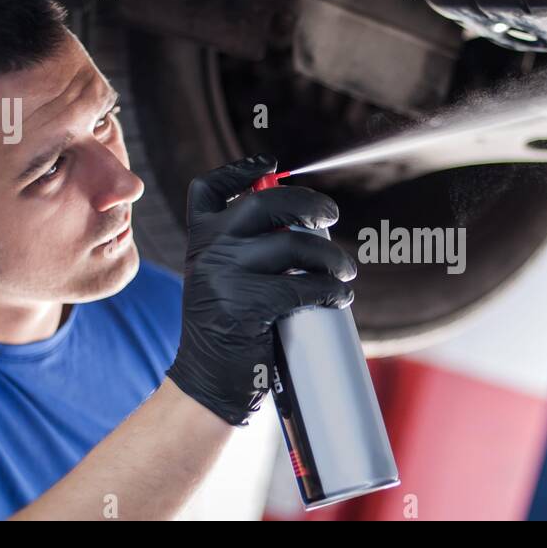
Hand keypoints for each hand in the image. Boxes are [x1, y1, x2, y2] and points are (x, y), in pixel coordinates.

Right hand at [166, 155, 355, 425]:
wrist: (206, 384)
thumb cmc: (227, 331)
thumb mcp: (221, 281)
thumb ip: (246, 250)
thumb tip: (304, 223)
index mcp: (199, 240)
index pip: (211, 188)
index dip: (241, 169)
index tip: (272, 163)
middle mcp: (207, 250)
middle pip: (264, 203)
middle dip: (307, 203)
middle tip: (331, 217)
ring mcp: (223, 276)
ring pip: (293, 246)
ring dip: (331, 257)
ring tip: (346, 271)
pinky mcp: (244, 307)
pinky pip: (302, 286)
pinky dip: (330, 290)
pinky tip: (340, 297)